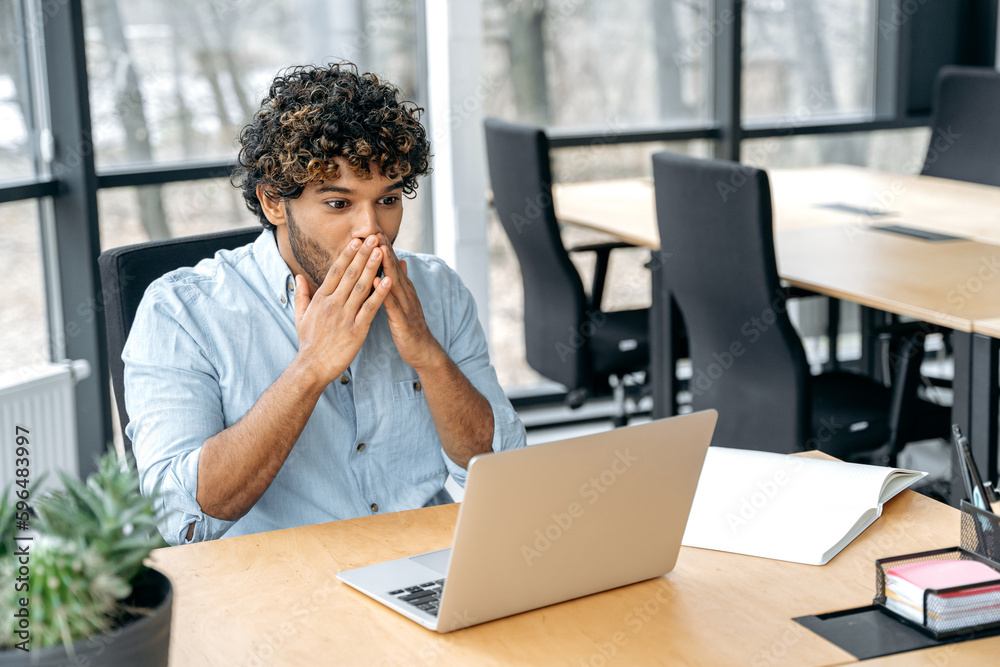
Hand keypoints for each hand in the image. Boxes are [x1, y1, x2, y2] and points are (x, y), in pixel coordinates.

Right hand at [293, 235, 390, 386]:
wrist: (312, 367)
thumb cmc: (308, 343)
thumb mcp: (300, 317)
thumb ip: (301, 295)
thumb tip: (299, 278)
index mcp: (321, 299)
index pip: (336, 271)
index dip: (347, 254)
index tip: (357, 240)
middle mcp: (333, 303)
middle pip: (350, 274)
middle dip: (363, 254)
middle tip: (374, 237)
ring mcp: (345, 316)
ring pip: (361, 287)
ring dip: (372, 267)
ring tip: (382, 251)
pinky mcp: (356, 329)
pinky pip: (370, 308)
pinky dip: (380, 294)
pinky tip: (389, 281)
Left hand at [377, 234, 441, 369]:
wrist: (423, 351)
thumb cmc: (411, 326)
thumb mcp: (407, 301)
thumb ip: (402, 281)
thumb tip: (401, 261)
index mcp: (404, 290)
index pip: (393, 265)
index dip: (385, 248)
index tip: (374, 231)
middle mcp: (406, 294)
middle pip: (394, 269)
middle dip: (385, 250)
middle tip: (375, 232)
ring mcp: (406, 307)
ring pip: (394, 283)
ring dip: (386, 265)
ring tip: (376, 249)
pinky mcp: (402, 322)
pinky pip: (391, 305)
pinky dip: (383, 292)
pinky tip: (374, 281)